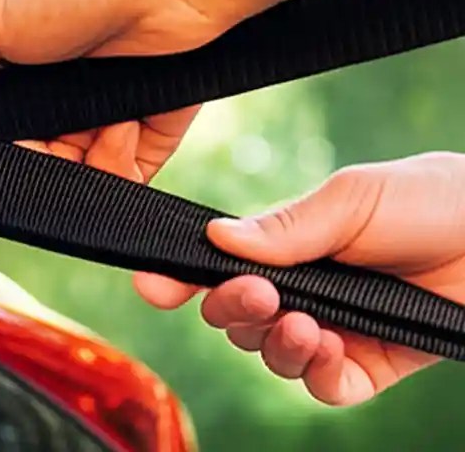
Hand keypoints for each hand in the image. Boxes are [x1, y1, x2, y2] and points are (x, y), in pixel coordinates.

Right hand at [136, 152, 464, 404]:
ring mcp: (335, 330)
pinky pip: (326, 387)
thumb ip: (286, 225)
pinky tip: (330, 348)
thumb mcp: (351, 197)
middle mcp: (302, 291)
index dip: (179, 279)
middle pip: (234, 317)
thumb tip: (218, 238)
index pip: (218, 267)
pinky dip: (318, 374)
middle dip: (233, 309)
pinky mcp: (372, 365)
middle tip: (257, 295)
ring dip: (276, 344)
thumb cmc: (431, 201)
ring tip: (306, 324)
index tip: (153, 285)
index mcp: (287, 246)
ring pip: (272, 355)